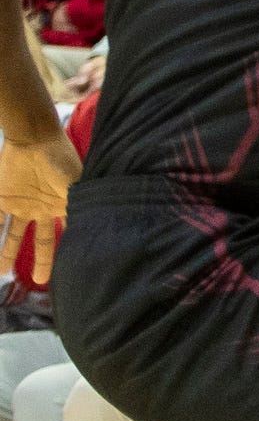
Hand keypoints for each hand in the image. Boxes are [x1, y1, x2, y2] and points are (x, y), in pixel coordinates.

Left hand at [0, 126, 78, 283]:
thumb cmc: (58, 160)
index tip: (73, 270)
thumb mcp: (72, 186)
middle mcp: (43, 209)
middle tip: (40, 281)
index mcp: (63, 207)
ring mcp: (22, 205)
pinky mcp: (2, 198)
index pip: (68, 234)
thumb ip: (76, 208)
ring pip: (14, 235)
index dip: (70, 251)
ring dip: (7, 253)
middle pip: (43, 240)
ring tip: (2, 272)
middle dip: (42, 261)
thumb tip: (88, 232)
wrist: (32, 138)